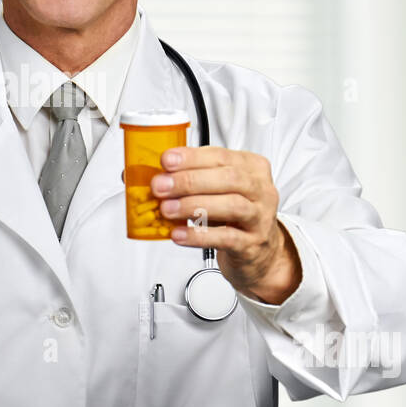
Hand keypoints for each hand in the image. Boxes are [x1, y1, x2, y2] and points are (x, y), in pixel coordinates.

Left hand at [147, 146, 302, 304]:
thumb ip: (189, 177)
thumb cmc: (233, 213)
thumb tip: (144, 174)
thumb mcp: (217, 189)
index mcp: (251, 167)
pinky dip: (199, 236)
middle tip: (160, 186)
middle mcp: (260, 189)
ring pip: (232, 205)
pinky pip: (226, 238)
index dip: (192, 157)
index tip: (166, 160)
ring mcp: (260, 217)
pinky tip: (179, 234)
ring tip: (166, 209)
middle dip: (189, 180)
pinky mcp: (253, 244)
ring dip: (194, 206)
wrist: (257, 250)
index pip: (221, 156)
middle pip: (228, 178)